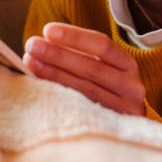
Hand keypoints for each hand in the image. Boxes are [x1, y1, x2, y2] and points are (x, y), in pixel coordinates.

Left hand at [23, 22, 144, 114]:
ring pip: (84, 89)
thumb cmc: (104, 89)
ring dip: (54, 74)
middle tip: (32, 45)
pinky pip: (81, 110)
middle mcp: (131, 87)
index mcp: (127, 65)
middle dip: (58, 55)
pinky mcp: (111, 126)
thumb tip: (41, 43)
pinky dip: (60, 96)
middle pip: (91, 68)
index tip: (48, 30)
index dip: (75, 37)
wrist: (123, 131)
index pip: (103, 45)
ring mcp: (123, 110)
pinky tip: (41, 87)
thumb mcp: (100, 68)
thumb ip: (78, 56)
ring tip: (31, 62)